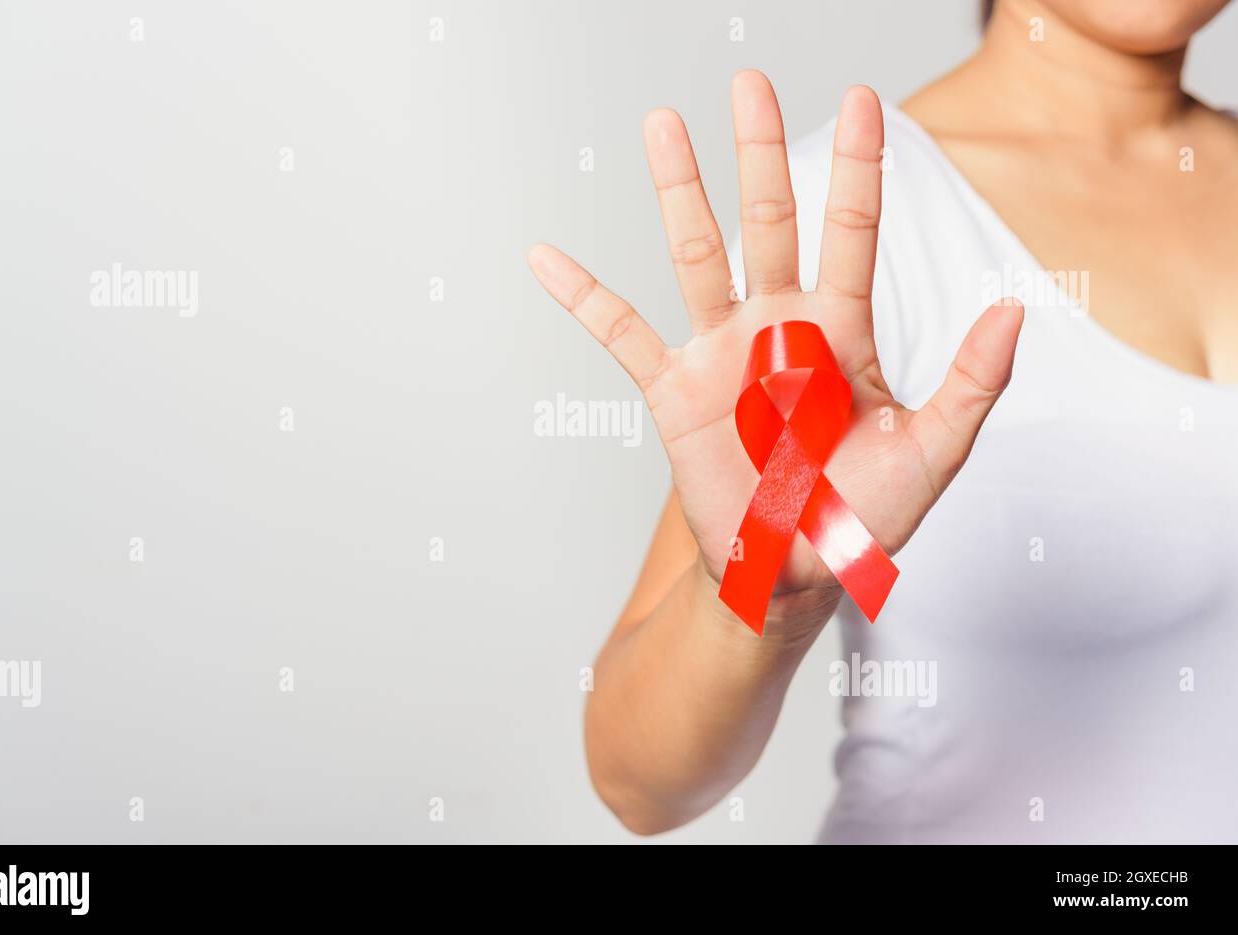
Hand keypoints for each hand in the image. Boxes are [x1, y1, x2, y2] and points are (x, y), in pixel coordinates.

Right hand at [527, 71, 1022, 612]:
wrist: (796, 569)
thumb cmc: (864, 513)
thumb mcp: (933, 451)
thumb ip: (974, 383)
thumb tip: (1013, 309)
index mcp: (842, 329)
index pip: (852, 230)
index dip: (859, 166)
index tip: (865, 98)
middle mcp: (778, 325)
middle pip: (769, 219)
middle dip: (762, 151)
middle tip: (750, 85)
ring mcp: (721, 352)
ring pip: (697, 255)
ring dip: (680, 191)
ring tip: (664, 124)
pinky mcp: (674, 389)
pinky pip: (620, 334)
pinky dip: (583, 296)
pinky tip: (547, 258)